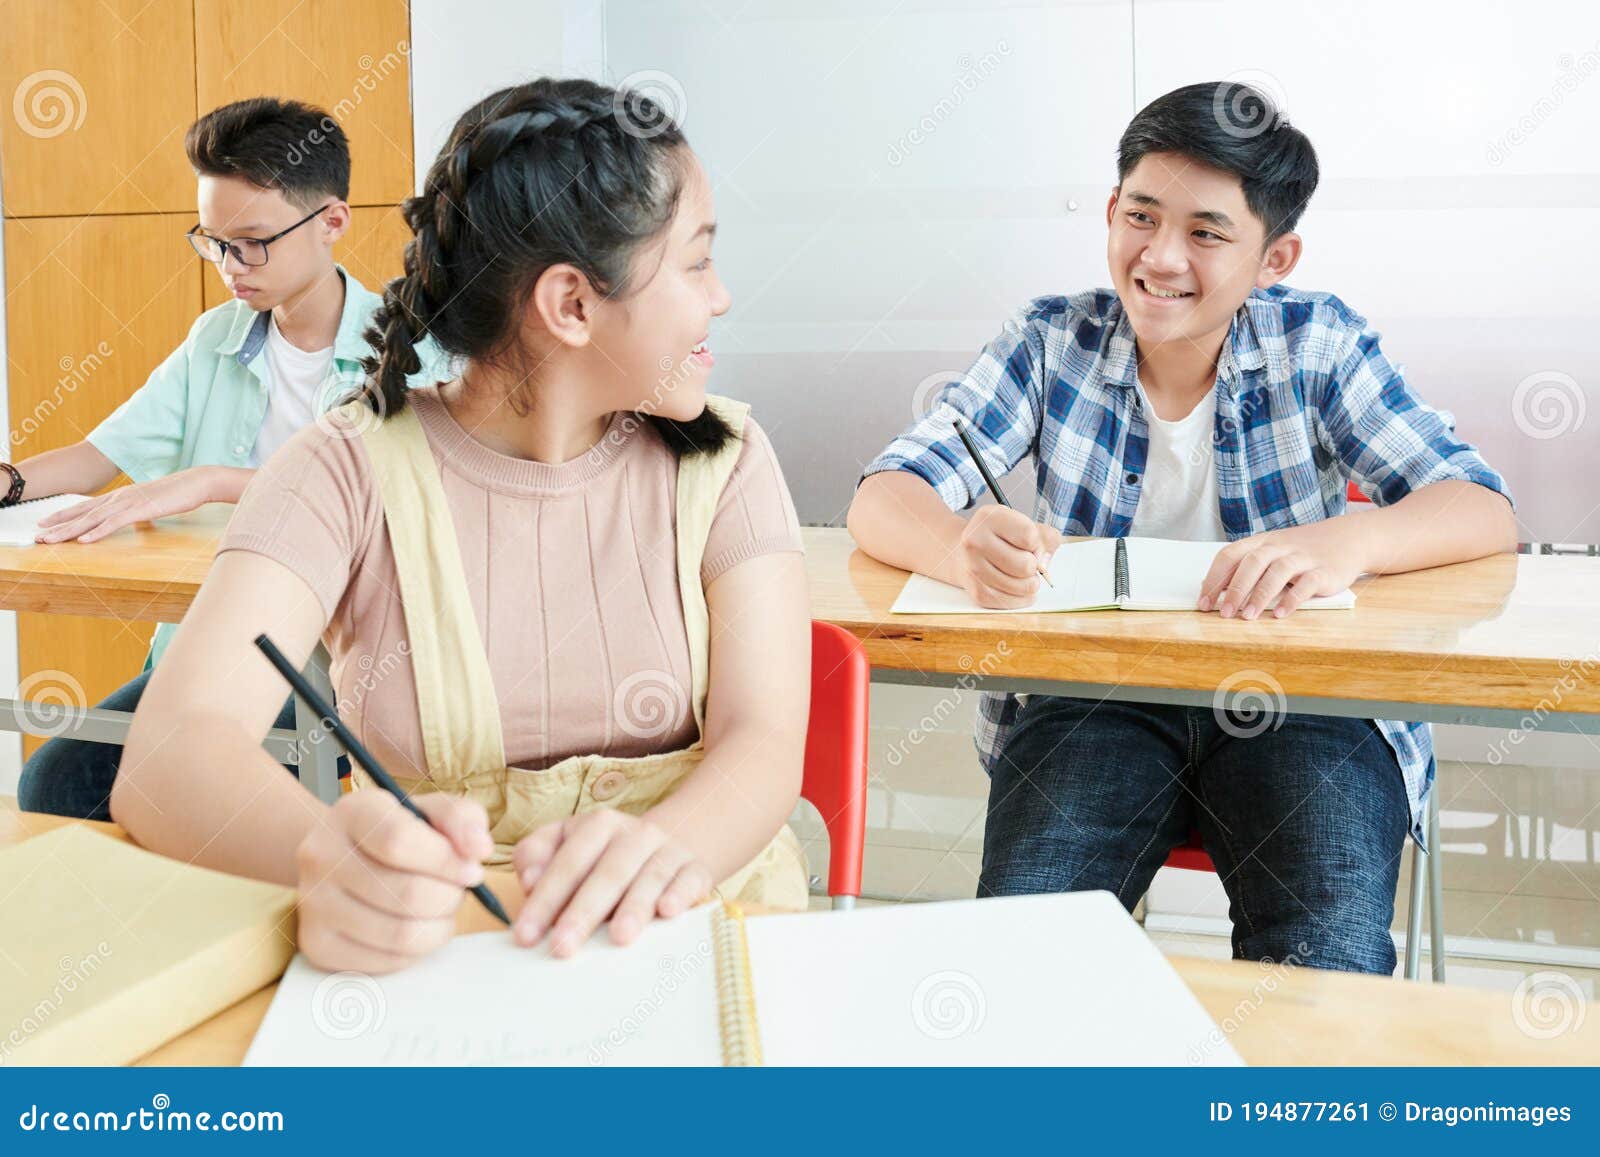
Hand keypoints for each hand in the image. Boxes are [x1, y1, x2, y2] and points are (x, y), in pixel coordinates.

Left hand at [35, 467, 217, 542]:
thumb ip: (140, 513)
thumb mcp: (154, 505)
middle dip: (59, 525)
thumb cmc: (179, 493)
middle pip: (82, 513)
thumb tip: (136, 523)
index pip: (86, 507)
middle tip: (39, 536)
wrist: (197, 482)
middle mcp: (119, 498)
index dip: (65, 515)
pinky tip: (85, 540)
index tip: (47, 523)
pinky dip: (98, 532)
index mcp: (121, 497)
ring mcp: (128, 503)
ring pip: (92, 519)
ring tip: (51, 540)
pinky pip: (114, 523)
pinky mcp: (140, 510)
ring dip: (70, 531)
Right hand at [295, 791, 492, 973]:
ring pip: (400, 934)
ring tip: (441, 910)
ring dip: (439, 927)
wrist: (341, 858)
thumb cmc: (398, 832)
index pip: (400, 842)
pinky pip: (387, 962)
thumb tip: (479, 849)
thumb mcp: (432, 811)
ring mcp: (313, 903)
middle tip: (457, 892)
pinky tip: (417, 927)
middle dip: (450, 898)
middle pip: (407, 894)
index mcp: (352, 812)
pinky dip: (416, 950)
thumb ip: (462, 820)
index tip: (471, 870)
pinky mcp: (316, 944)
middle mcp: (321, 855)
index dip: (447, 862)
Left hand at [512, 810, 711, 957]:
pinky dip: (680, 894)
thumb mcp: (567, 846)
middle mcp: (635, 834)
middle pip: (607, 873)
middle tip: (563, 947)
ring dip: (635, 907)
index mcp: (598, 825)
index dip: (544, 900)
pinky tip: (669, 911)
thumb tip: (528, 879)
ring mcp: (669, 850)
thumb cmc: (604, 859)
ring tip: (619, 937)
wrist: (668, 849)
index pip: (567, 863)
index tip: (525, 937)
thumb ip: (537, 857)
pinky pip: (690, 879)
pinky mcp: (696, 869)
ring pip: (651, 876)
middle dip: (583, 912)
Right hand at [955, 504, 1063, 608]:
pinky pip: (1012, 602)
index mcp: (990, 517)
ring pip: (1022, 587)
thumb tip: (1043, 565)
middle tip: (1025, 562)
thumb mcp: (1024, 524)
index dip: (1036, 544)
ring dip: (1028, 584)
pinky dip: (1019, 598)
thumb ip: (1046, 537)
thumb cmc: (1001, 539)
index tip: (1028, 544)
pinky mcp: (976, 591)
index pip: (1029, 536)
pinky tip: (1014, 587)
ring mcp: (973, 567)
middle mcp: (975, 540)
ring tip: (1020, 575)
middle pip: (1027, 565)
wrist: (964, 554)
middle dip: (1033, 566)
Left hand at [1198, 521, 1366, 619]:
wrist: (1348, 539)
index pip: (1230, 555)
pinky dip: (1292, 599)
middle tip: (1224, 613)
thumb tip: (1215, 590)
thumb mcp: (1272, 553)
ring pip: (1277, 572)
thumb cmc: (1301, 551)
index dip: (1214, 578)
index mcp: (1261, 542)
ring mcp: (1302, 557)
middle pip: (1252, 563)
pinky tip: (1280, 614)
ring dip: (1260, 595)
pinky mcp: (1324, 571)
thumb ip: (1246, 568)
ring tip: (1248, 616)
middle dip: (1235, 589)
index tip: (1204, 602)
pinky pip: (1306, 584)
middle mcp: (1279, 547)